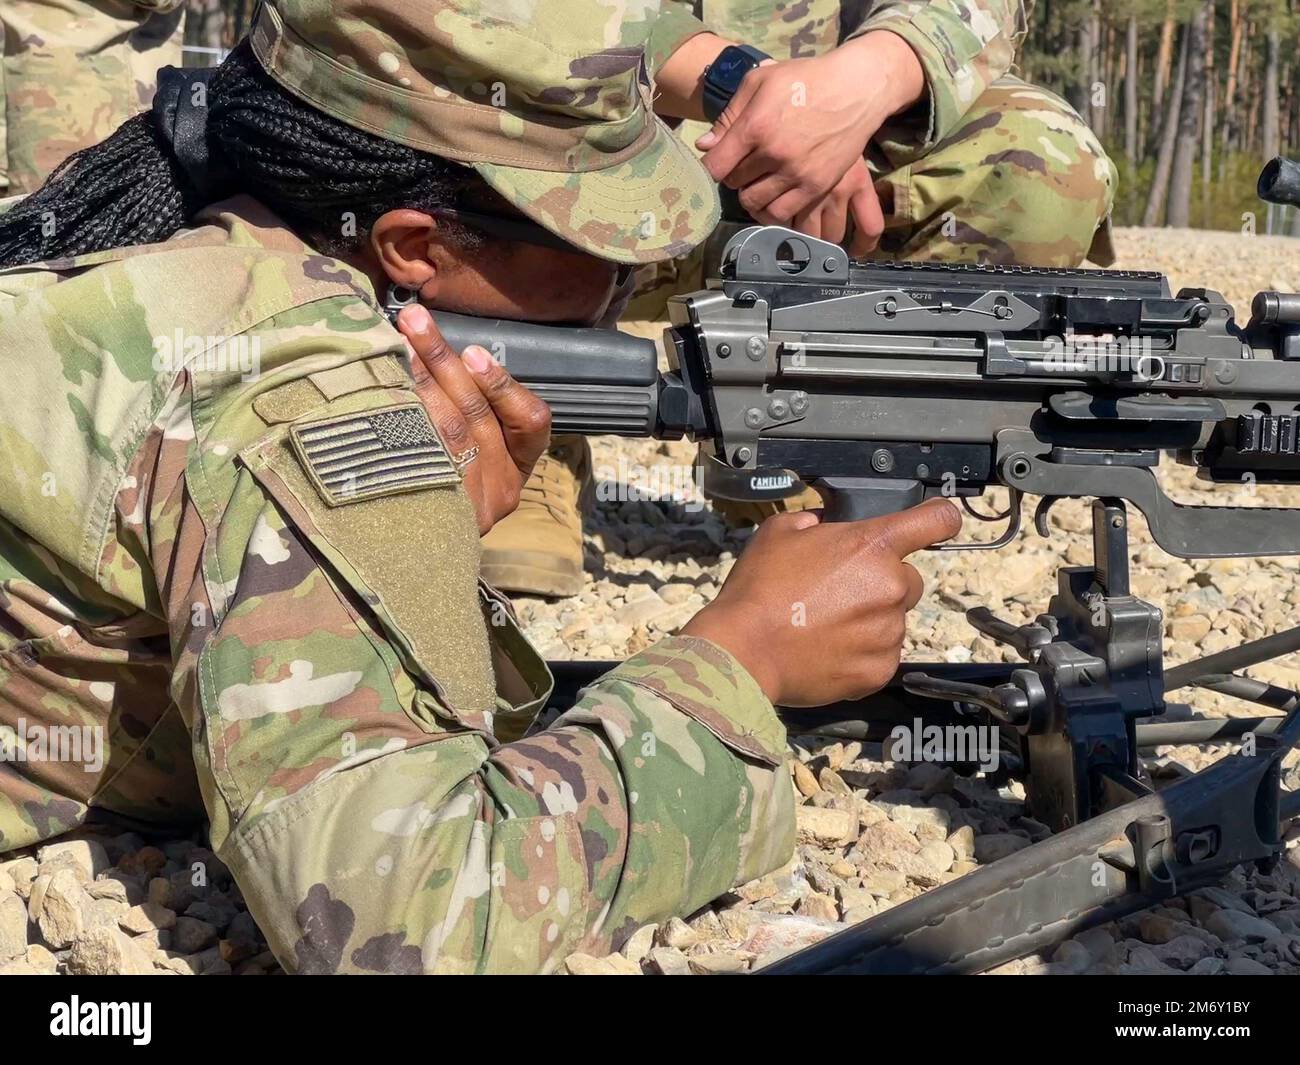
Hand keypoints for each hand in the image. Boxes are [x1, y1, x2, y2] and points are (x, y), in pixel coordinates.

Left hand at [398, 304, 551, 533]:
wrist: (410, 560)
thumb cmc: (445, 486)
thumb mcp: (477, 454)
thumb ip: (473, 409)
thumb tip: (438, 346)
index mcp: (520, 470)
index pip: (530, 422)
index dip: (502, 385)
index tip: (472, 352)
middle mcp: (501, 493)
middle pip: (477, 419)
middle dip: (444, 363)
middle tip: (414, 322)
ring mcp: (467, 510)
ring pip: (448, 435)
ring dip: (418, 382)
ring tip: (394, 346)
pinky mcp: (434, 518)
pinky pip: (418, 458)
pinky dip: (400, 419)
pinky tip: (378, 393)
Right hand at [681, 499, 961, 706]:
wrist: (742, 651)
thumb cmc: (758, 591)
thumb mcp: (778, 533)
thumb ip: (812, 522)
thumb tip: (820, 527)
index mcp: (872, 545)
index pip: (936, 520)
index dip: (938, 517)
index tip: (936, 521)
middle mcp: (891, 586)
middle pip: (908, 579)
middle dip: (881, 583)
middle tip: (839, 593)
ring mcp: (888, 632)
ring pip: (892, 620)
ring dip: (868, 621)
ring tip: (824, 626)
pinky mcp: (879, 670)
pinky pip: (881, 657)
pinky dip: (860, 655)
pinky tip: (826, 650)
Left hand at [695, 32, 922, 243]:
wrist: (856, 88)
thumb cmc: (804, 79)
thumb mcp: (760, 81)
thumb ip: (729, 115)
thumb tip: (703, 146)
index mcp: (756, 126)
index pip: (716, 166)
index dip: (712, 167)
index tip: (720, 161)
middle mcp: (774, 154)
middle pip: (735, 184)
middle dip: (735, 176)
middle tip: (746, 165)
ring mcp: (797, 174)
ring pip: (755, 204)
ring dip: (753, 195)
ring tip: (761, 181)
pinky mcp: (817, 187)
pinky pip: (783, 214)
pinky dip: (773, 209)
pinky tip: (775, 196)